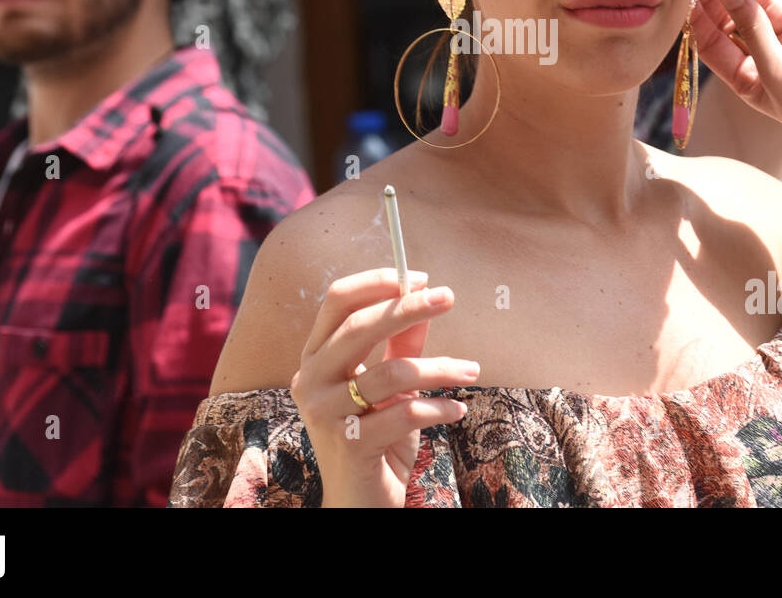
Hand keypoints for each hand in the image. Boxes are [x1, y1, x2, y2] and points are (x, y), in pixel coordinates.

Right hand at [290, 267, 479, 506]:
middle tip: (449, 297)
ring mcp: (324, 414)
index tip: (420, 278)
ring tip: (471, 371)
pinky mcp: (349, 446)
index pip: (336, 301)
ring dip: (440, 368)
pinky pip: (403, 413)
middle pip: (359, 326)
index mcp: (316, 356)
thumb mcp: (392, 385)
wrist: (362, 503)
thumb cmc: (378, 438)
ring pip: (391, 372)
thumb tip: (424, 295)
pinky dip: (438, 408)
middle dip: (409, 308)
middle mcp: (310, 380)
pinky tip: (457, 411)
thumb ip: (402, 343)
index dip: (377, 282)